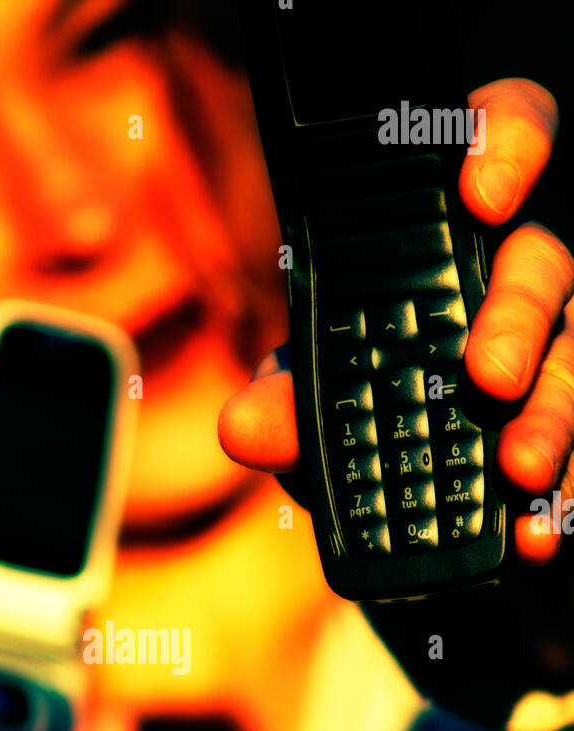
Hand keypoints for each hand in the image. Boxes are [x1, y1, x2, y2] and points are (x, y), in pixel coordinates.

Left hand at [219, 78, 573, 566]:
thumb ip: (285, 397)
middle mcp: (510, 280)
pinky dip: (558, 502)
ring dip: (549, 417)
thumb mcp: (311, 392)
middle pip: (543, 265)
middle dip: (517, 315)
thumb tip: (245, 426)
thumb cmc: (356, 396)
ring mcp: (549, 355)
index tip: (480, 191)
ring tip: (518, 466)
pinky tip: (536, 531)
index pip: (499, 143)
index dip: (506, 145)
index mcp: (447, 231)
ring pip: (573, 364)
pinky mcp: (564, 430)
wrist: (395, 492)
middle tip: (486, 372)